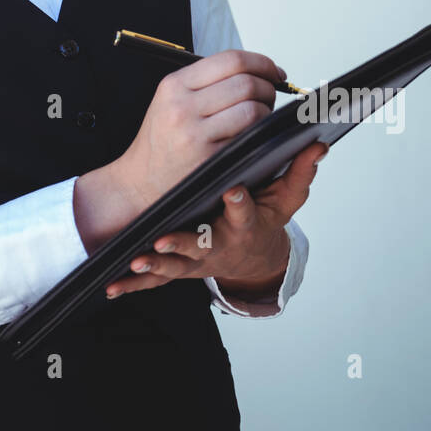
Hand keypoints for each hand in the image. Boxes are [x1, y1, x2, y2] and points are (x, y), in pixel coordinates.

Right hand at [74, 48, 287, 253]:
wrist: (140, 182)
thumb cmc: (161, 140)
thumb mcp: (170, 100)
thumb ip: (204, 81)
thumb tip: (253, 68)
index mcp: (174, 85)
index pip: (231, 60)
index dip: (261, 62)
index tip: (273, 71)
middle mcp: (182, 106)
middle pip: (246, 83)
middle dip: (268, 87)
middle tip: (270, 95)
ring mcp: (195, 134)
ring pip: (252, 109)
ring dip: (267, 110)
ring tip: (263, 116)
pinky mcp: (208, 159)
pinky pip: (249, 137)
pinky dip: (260, 133)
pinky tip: (255, 134)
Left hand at [105, 141, 327, 298]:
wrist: (249, 257)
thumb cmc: (263, 222)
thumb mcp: (284, 201)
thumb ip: (298, 174)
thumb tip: (318, 144)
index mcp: (245, 225)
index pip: (244, 212)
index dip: (240, 202)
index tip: (234, 190)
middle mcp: (219, 244)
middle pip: (203, 245)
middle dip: (186, 244)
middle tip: (165, 239)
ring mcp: (197, 259)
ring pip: (176, 265)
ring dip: (156, 265)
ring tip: (138, 259)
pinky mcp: (179, 269)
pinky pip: (155, 280)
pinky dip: (133, 284)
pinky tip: (111, 286)